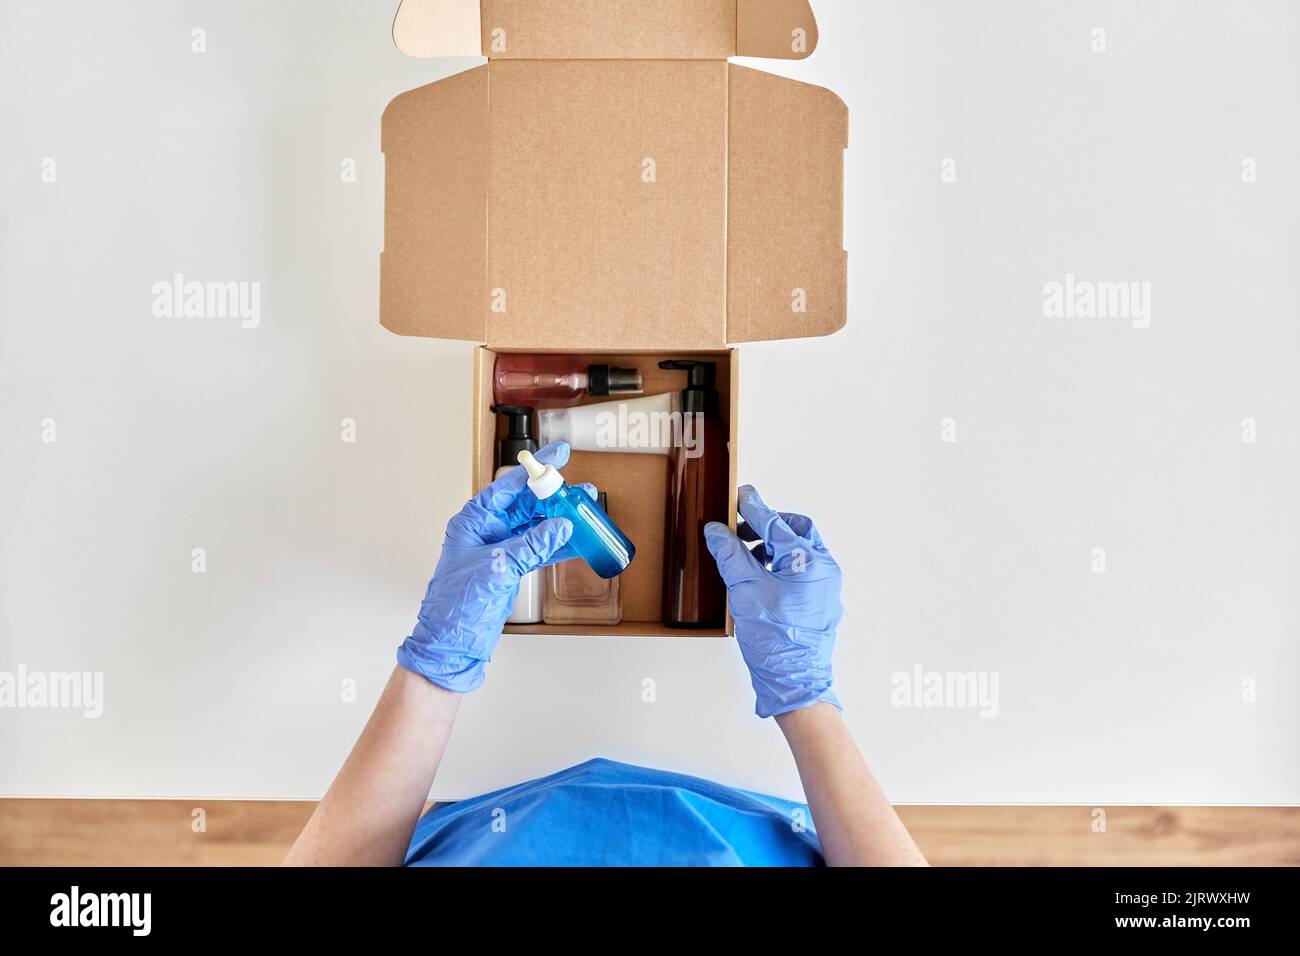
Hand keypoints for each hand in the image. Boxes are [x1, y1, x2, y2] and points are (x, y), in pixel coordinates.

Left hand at [397, 441, 590, 692]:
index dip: (536, 468)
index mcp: (474, 521)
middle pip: (525, 503)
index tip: (558, 454)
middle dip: (554, 495)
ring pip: (535, 526)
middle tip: (581, 488)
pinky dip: (557, 546)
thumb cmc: (456, 605)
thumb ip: (531, 545)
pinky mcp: (509, 568)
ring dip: (560, 520)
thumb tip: (560, 526)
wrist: (450, 643)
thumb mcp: (497, 568)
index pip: (509, 486)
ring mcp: (498, 549)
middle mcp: (486, 530)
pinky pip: (537, 550)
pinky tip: (576, 540)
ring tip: (585, 510)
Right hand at [704, 485, 842, 717]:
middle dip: (769, 525)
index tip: (740, 496)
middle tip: (742, 528)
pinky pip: (803, 570)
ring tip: (747, 555)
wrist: (795, 683)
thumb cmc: (775, 642)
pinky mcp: (820, 602)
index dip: (753, 508)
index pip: (776, 524)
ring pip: (801, 551)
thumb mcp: (745, 591)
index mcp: (809, 561)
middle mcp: (824, 569)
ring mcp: (825, 587)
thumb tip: (717, 531)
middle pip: (797, 530)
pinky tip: (761, 576)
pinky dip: (782, 564)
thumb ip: (731, 555)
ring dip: (774, 546)